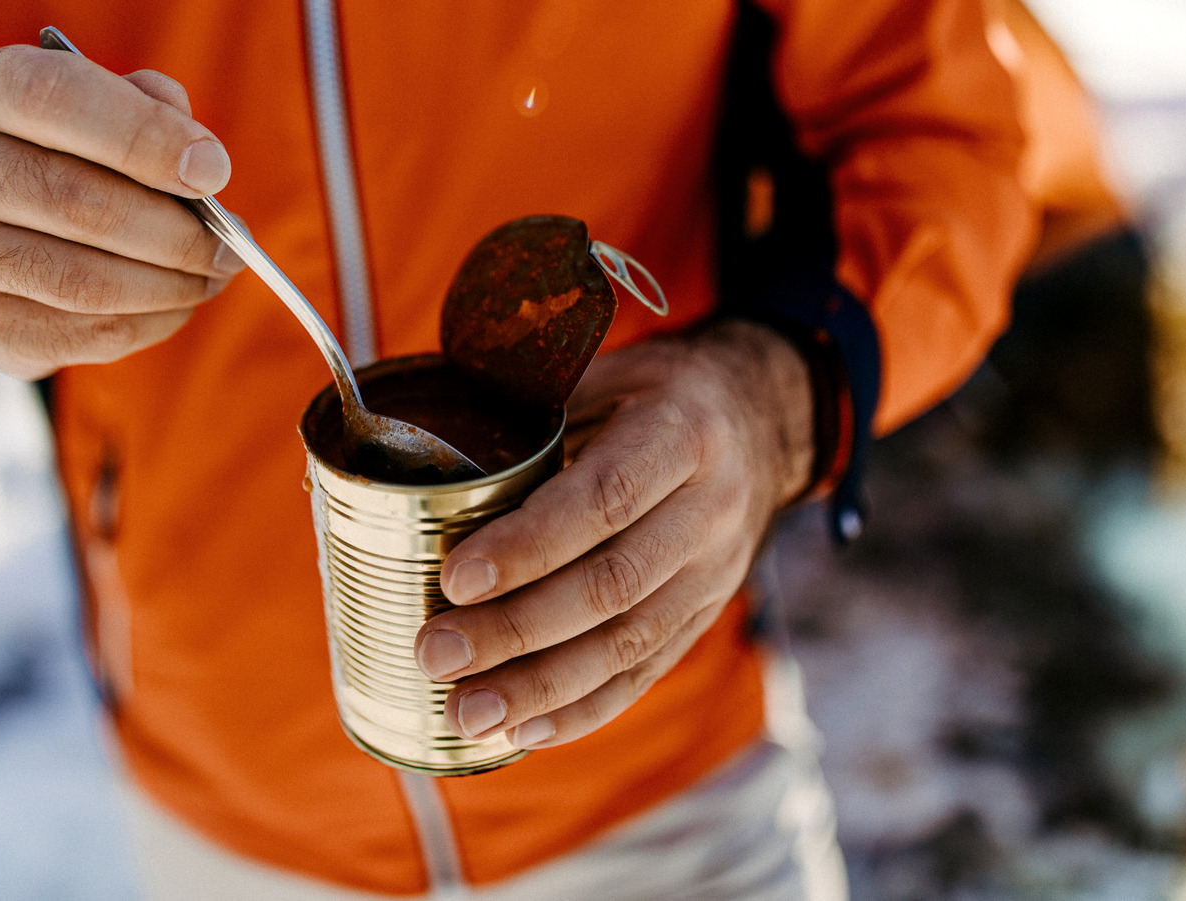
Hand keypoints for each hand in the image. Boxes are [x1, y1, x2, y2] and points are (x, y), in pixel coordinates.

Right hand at [0, 46, 243, 378]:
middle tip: (230, 243)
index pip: (58, 100)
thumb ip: (147, 106)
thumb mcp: (93, 101)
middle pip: (82, 205)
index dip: (145, 136)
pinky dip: (154, 320)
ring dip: (173, 284)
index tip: (212, 171)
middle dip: (178, 232)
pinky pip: (90, 332)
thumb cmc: (60, 151)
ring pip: (88, 282)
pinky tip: (179, 300)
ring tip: (213, 273)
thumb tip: (200, 158)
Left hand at [414, 321, 815, 748]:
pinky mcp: (706, 615)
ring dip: (540, 687)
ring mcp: (715, 572)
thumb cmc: (655, 394)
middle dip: (516, 630)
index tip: (453, 579)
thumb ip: (533, 415)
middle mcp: (710, 509)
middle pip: (610, 584)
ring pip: (628, 643)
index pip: (604, 499)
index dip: (528, 545)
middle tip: (437, 653)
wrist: (762, 423)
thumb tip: (423, 453)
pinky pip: (646, 673)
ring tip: (465, 712)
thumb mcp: (607, 376)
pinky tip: (522, 731)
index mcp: (683, 433)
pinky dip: (581, 709)